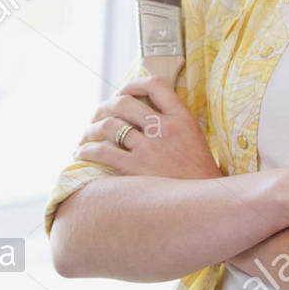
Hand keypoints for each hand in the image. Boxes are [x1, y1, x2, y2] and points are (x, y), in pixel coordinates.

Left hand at [72, 75, 222, 179]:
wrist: (207, 205)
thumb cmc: (198, 174)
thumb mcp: (193, 138)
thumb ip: (172, 122)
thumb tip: (143, 111)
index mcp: (182, 118)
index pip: (155, 85)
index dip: (133, 84)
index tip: (122, 93)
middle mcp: (165, 129)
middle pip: (124, 102)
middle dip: (103, 107)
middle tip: (96, 116)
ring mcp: (150, 148)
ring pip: (109, 125)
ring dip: (90, 129)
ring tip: (85, 137)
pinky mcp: (137, 169)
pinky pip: (103, 152)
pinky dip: (86, 150)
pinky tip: (81, 154)